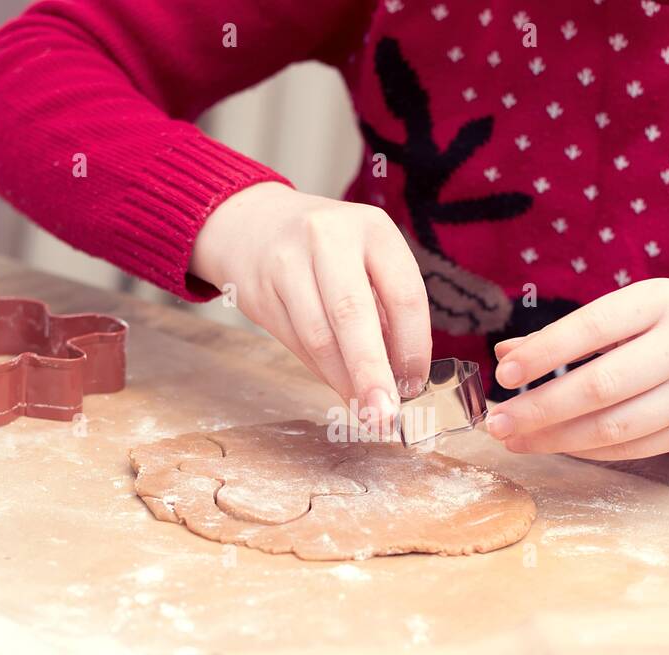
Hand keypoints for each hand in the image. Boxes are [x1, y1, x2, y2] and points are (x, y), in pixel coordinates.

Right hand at [190, 182, 430, 427]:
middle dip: (372, 373)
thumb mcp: (366, 258)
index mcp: (373, 228)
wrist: (254, 224)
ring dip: (344, 381)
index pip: (404, 293)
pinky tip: (339, 386)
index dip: (413, 346)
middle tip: (385, 415)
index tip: (414, 384)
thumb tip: (402, 379)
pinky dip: (322, 371)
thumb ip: (386, 309)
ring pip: (319, 336)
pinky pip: (296, 343)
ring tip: (365, 411)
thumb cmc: (328, 251)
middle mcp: (328, 237)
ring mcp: (287, 262)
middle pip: (353, 315)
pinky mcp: (259, 290)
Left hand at [485, 278, 668, 459]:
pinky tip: (555, 445)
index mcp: (661, 302)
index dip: (546, 352)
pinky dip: (585, 450)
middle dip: (540, 409)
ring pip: (613, 427)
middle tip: (496, 422)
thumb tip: (505, 355)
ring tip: (514, 439)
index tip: (505, 373)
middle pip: (601, 387)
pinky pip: (629, 449)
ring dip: (555, 439)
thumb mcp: (631, 309)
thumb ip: (569, 332)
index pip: (594, 327)